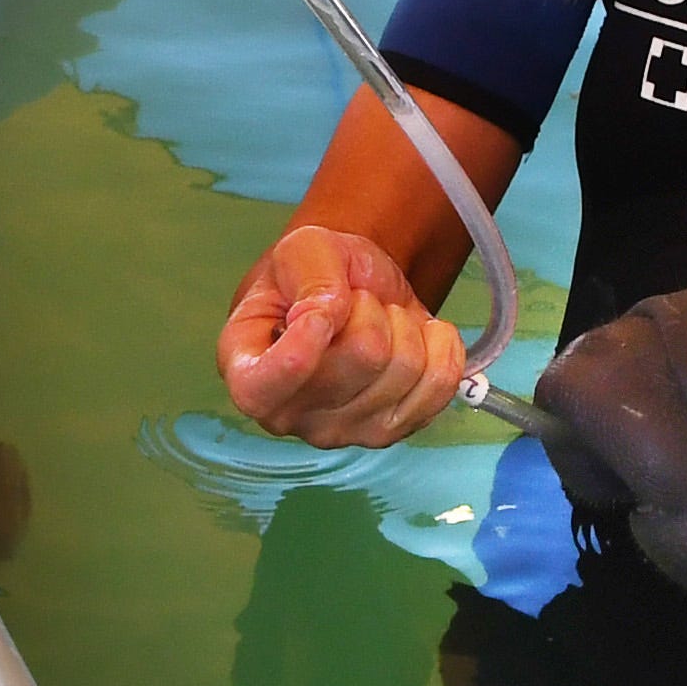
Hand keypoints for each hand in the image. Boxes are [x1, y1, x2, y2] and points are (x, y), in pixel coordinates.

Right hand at [218, 225, 472, 448]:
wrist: (356, 290)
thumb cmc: (312, 272)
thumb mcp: (301, 251)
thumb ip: (308, 277)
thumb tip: (328, 314)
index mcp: (245, 370)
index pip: (260, 390)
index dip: (297, 355)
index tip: (321, 316)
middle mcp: (288, 414)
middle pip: (363, 359)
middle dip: (370, 310)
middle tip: (356, 301)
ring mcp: (343, 432)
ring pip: (406, 369)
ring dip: (402, 324)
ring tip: (380, 318)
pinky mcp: (391, 433)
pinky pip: (440, 386)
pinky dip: (440, 344)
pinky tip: (416, 334)